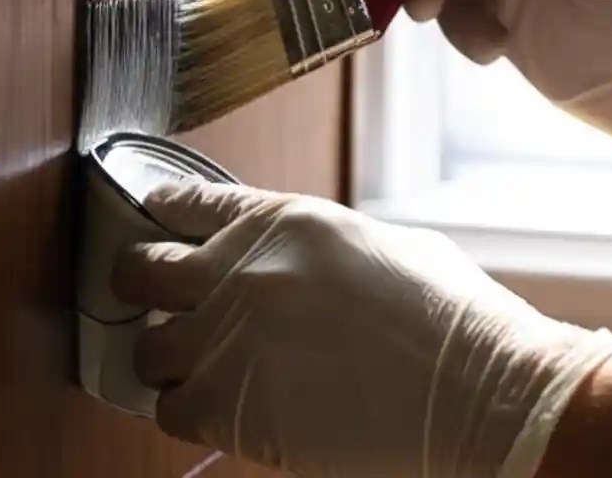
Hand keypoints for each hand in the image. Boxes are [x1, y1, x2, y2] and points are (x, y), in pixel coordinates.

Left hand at [112, 181, 611, 477]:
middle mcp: (237, 272)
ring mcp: (225, 340)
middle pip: (135, 269)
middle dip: (136, 283)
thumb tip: (298, 267)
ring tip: (198, 367)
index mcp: (278, 221)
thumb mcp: (384, 246)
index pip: (181, 202)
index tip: (153, 227)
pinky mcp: (228, 407)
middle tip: (153, 301)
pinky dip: (187, 410)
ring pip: (144, 348)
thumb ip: (317, 249)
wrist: (476, 392)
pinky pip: (167, 410)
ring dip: (166, 358)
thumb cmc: (451, 318)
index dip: (160, 215)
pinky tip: (219, 407)